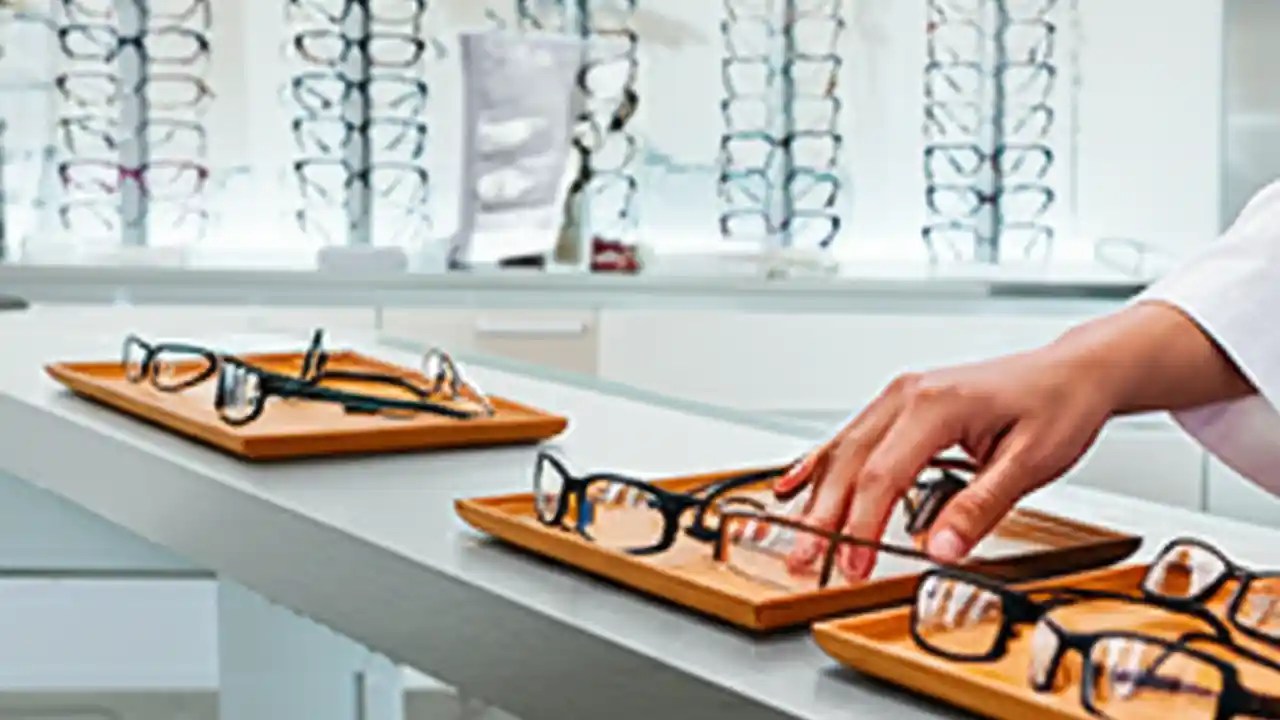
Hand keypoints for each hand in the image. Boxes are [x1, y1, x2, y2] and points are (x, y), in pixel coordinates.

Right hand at [773, 345, 1115, 579]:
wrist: (1073, 370)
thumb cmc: (1057, 404)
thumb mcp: (1030, 463)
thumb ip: (979, 507)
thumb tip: (939, 546)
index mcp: (936, 405)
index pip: (882, 475)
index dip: (861, 526)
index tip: (853, 565)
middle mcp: (909, 395)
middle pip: (850, 463)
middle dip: (823, 517)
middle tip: (804, 561)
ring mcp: (901, 396)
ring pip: (843, 450)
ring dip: (818, 497)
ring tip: (797, 537)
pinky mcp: (902, 405)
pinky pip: (852, 437)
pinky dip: (822, 464)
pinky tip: (797, 484)